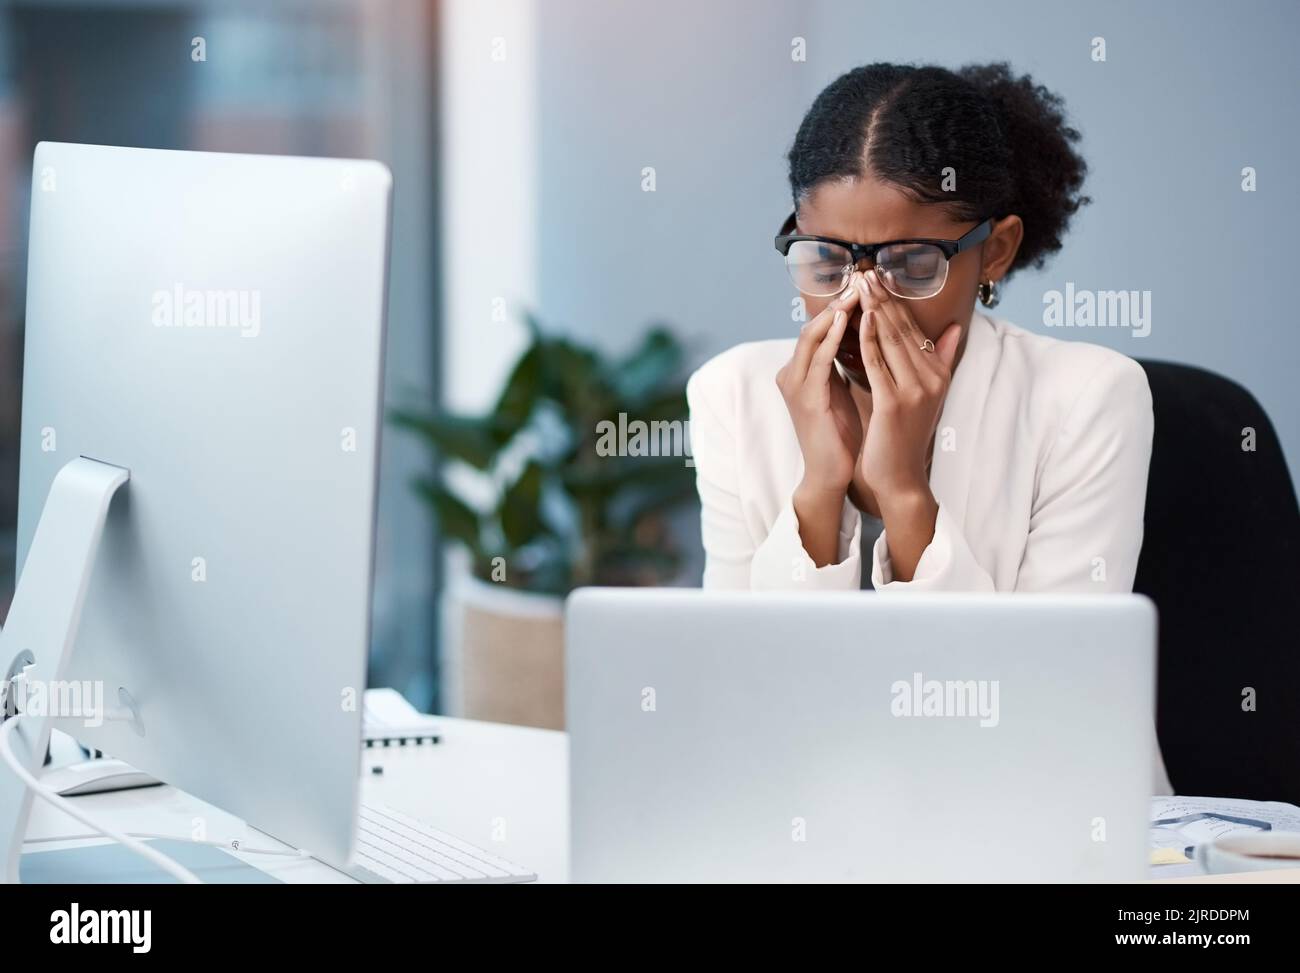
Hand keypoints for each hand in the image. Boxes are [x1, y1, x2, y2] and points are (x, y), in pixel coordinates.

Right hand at [775, 282, 864, 494]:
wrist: (830, 473)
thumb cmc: (840, 433)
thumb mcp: (842, 389)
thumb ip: (846, 362)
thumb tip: (867, 334)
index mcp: (800, 371)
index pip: (819, 329)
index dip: (840, 306)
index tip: (865, 285)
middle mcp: (791, 374)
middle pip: (812, 326)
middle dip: (837, 301)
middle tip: (861, 278)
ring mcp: (795, 385)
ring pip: (811, 337)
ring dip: (835, 312)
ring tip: (856, 290)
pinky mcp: (805, 398)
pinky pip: (819, 360)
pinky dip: (833, 337)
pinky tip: (848, 320)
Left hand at [855, 269, 960, 500]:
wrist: (899, 478)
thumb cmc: (902, 435)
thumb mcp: (923, 394)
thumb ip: (937, 360)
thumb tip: (956, 329)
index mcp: (937, 373)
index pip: (913, 329)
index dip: (895, 301)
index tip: (878, 276)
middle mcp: (931, 378)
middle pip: (903, 328)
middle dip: (882, 297)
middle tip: (864, 270)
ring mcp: (915, 390)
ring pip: (892, 340)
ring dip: (875, 308)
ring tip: (860, 284)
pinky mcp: (895, 403)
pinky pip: (879, 363)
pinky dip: (869, 338)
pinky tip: (861, 318)